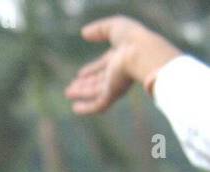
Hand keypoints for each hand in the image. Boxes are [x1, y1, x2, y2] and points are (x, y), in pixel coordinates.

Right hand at [65, 16, 180, 114]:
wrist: (141, 53)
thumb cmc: (132, 38)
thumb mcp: (114, 26)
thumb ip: (99, 29)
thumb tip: (85, 33)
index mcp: (121, 57)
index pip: (104, 65)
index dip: (93, 69)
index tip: (81, 73)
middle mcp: (118, 72)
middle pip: (100, 80)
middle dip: (86, 84)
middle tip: (72, 86)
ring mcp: (116, 84)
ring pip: (96, 92)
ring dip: (82, 93)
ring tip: (68, 92)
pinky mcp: (112, 94)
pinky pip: (97, 105)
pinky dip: (86, 108)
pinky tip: (75, 108)